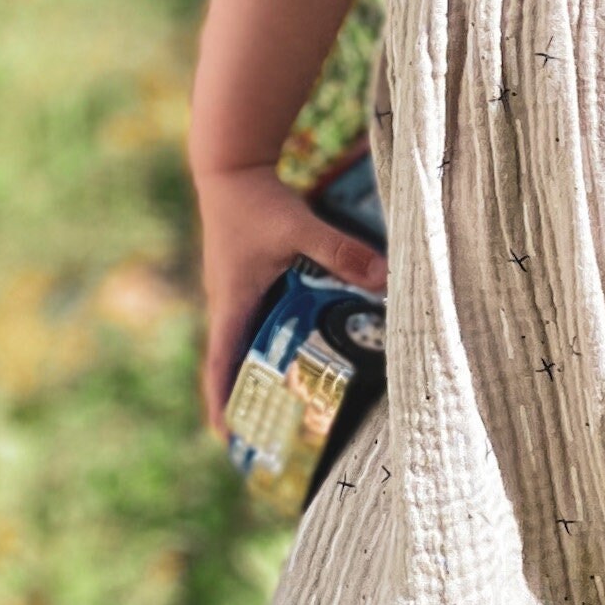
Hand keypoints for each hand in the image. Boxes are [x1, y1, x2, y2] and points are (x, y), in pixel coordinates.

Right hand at [193, 159, 390, 433]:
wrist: (230, 163)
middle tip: (269, 429)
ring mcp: (232, 289)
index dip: (223, 405)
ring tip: (286, 395)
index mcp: (232, 304)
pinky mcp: (243, 275)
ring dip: (256, 367)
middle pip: (230, 362)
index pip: (219, 367)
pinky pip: (251, 316)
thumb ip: (340, 251)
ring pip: (241, 340)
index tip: (231, 440)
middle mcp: (227, 303)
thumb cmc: (256, 201)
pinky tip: (294, 338)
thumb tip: (384, 276)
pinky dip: (265, 336)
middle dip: (246, 396)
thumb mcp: (299, 227)